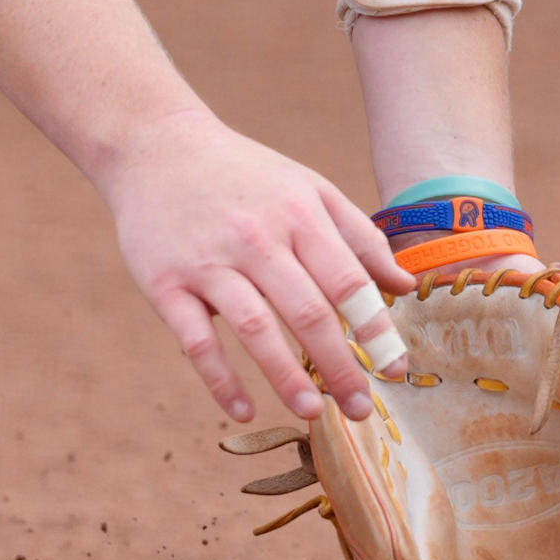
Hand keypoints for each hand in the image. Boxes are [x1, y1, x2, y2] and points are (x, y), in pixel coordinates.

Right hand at [95, 107, 406, 425]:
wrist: (155, 146)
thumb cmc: (243, 175)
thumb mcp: (307, 187)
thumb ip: (358, 236)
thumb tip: (404, 285)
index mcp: (298, 214)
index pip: (347, 281)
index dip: (375, 329)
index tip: (396, 370)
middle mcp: (256, 238)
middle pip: (308, 312)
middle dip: (340, 366)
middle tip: (361, 410)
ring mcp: (208, 262)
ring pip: (255, 328)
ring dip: (287, 377)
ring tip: (314, 413)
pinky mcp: (165, 283)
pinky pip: (196, 341)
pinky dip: (220, 380)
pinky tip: (244, 411)